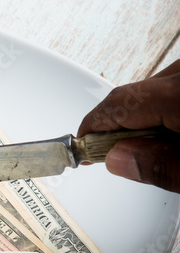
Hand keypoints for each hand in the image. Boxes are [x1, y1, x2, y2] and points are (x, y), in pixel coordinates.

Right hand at [78, 59, 179, 192]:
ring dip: (147, 119)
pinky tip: (176, 133)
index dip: (93, 128)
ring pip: (154, 90)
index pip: (118, 104)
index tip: (82, 149)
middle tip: (120, 159)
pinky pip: (172, 86)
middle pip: (133, 95)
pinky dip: (167, 109)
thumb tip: (118, 158)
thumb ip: (162, 166)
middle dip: (122, 128)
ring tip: (163, 152)